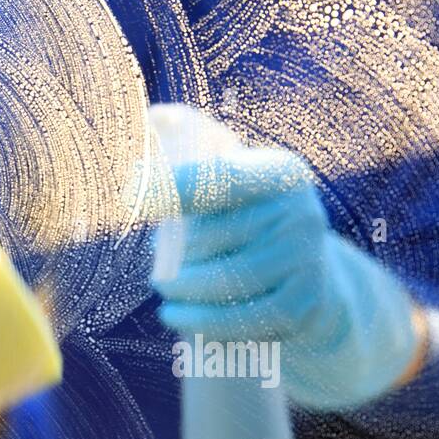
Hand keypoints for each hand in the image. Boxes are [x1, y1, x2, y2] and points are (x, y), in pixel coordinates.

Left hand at [151, 147, 419, 410]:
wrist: (306, 269)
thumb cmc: (248, 216)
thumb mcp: (231, 176)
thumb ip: (192, 139)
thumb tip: (156, 116)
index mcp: (279, 174)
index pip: (219, 177)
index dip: (174, 187)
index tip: (132, 197)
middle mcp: (301, 213)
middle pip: (211, 237)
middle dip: (174, 253)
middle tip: (158, 264)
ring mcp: (306, 262)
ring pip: (225, 281)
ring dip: (182, 289)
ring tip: (163, 287)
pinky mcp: (305, 305)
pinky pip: (245, 320)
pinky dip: (203, 321)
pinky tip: (177, 316)